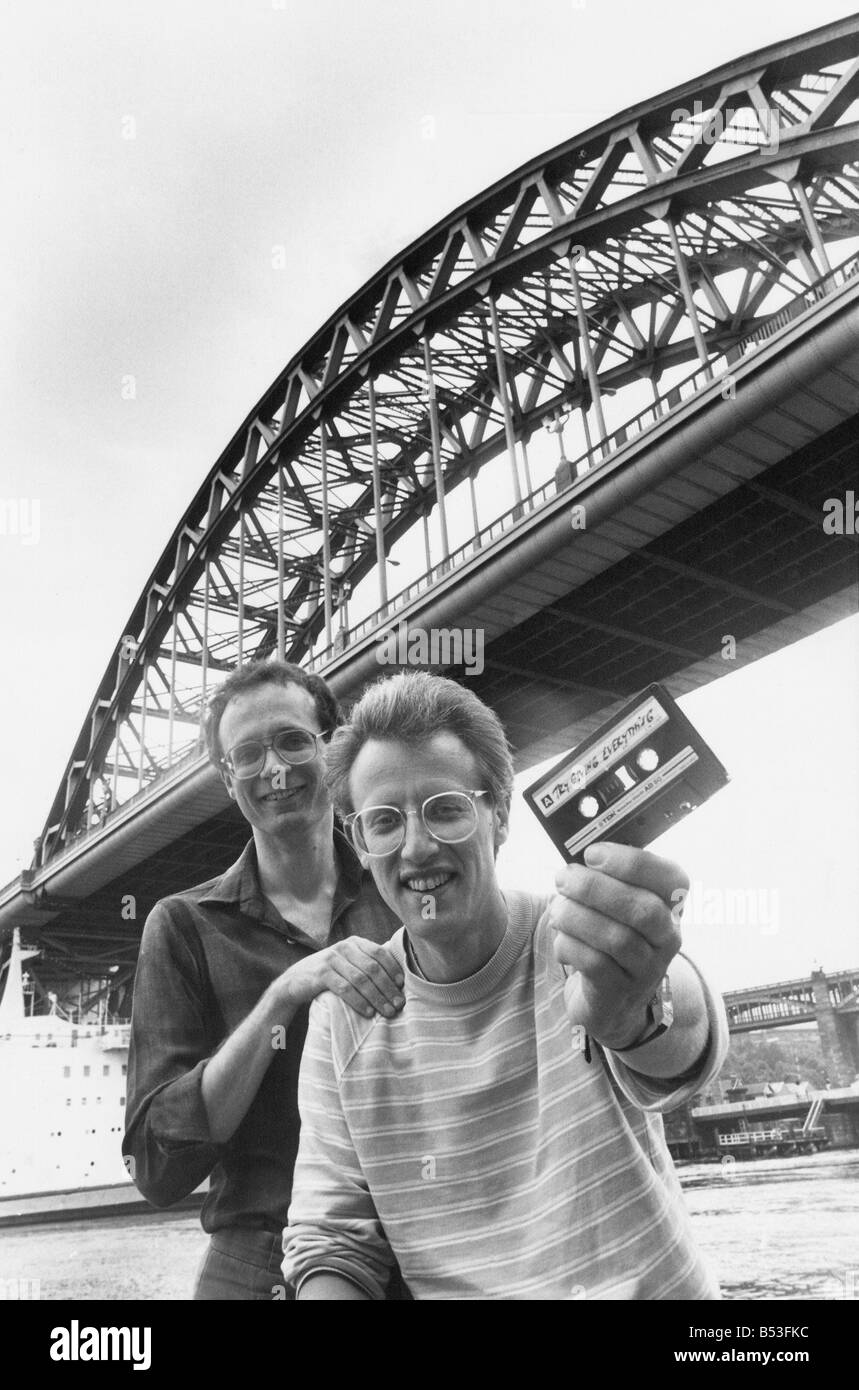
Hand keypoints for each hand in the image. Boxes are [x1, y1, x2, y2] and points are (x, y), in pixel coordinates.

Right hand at [280, 938, 404, 1019]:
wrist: (296, 980)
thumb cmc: (330, 974)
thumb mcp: (348, 963)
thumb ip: (367, 965)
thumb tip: (398, 982)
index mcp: (354, 942)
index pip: (379, 953)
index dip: (393, 969)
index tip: (402, 986)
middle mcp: (344, 947)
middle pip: (372, 968)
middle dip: (388, 988)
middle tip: (399, 1004)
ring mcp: (332, 959)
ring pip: (361, 979)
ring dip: (377, 997)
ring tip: (387, 1011)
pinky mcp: (321, 974)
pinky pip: (345, 989)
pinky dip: (359, 1001)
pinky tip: (368, 1012)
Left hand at [543, 842, 686, 1049]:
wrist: (609, 999)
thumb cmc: (609, 934)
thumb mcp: (617, 905)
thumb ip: (605, 877)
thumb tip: (576, 853)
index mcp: (670, 906)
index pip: (672, 880)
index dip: (633, 863)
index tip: (592, 854)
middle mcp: (667, 938)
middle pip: (644, 910)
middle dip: (596, 888)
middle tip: (563, 878)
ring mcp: (647, 969)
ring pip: (618, 939)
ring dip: (577, 917)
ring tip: (557, 909)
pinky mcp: (620, 992)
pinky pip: (596, 965)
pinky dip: (571, 946)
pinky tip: (560, 939)